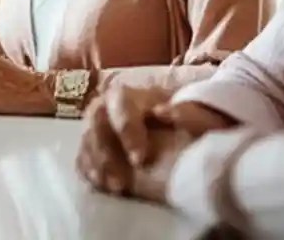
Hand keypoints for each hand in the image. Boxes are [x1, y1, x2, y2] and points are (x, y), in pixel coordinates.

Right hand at [76, 85, 233, 198]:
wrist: (186, 133)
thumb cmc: (194, 126)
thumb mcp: (201, 117)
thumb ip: (188, 113)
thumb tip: (163, 112)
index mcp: (137, 95)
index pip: (122, 103)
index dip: (126, 129)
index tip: (140, 160)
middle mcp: (112, 106)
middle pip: (96, 118)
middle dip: (105, 151)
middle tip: (119, 182)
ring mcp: (101, 125)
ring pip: (87, 137)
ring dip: (96, 163)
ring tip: (113, 188)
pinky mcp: (96, 145)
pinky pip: (82, 154)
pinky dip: (87, 169)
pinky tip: (99, 185)